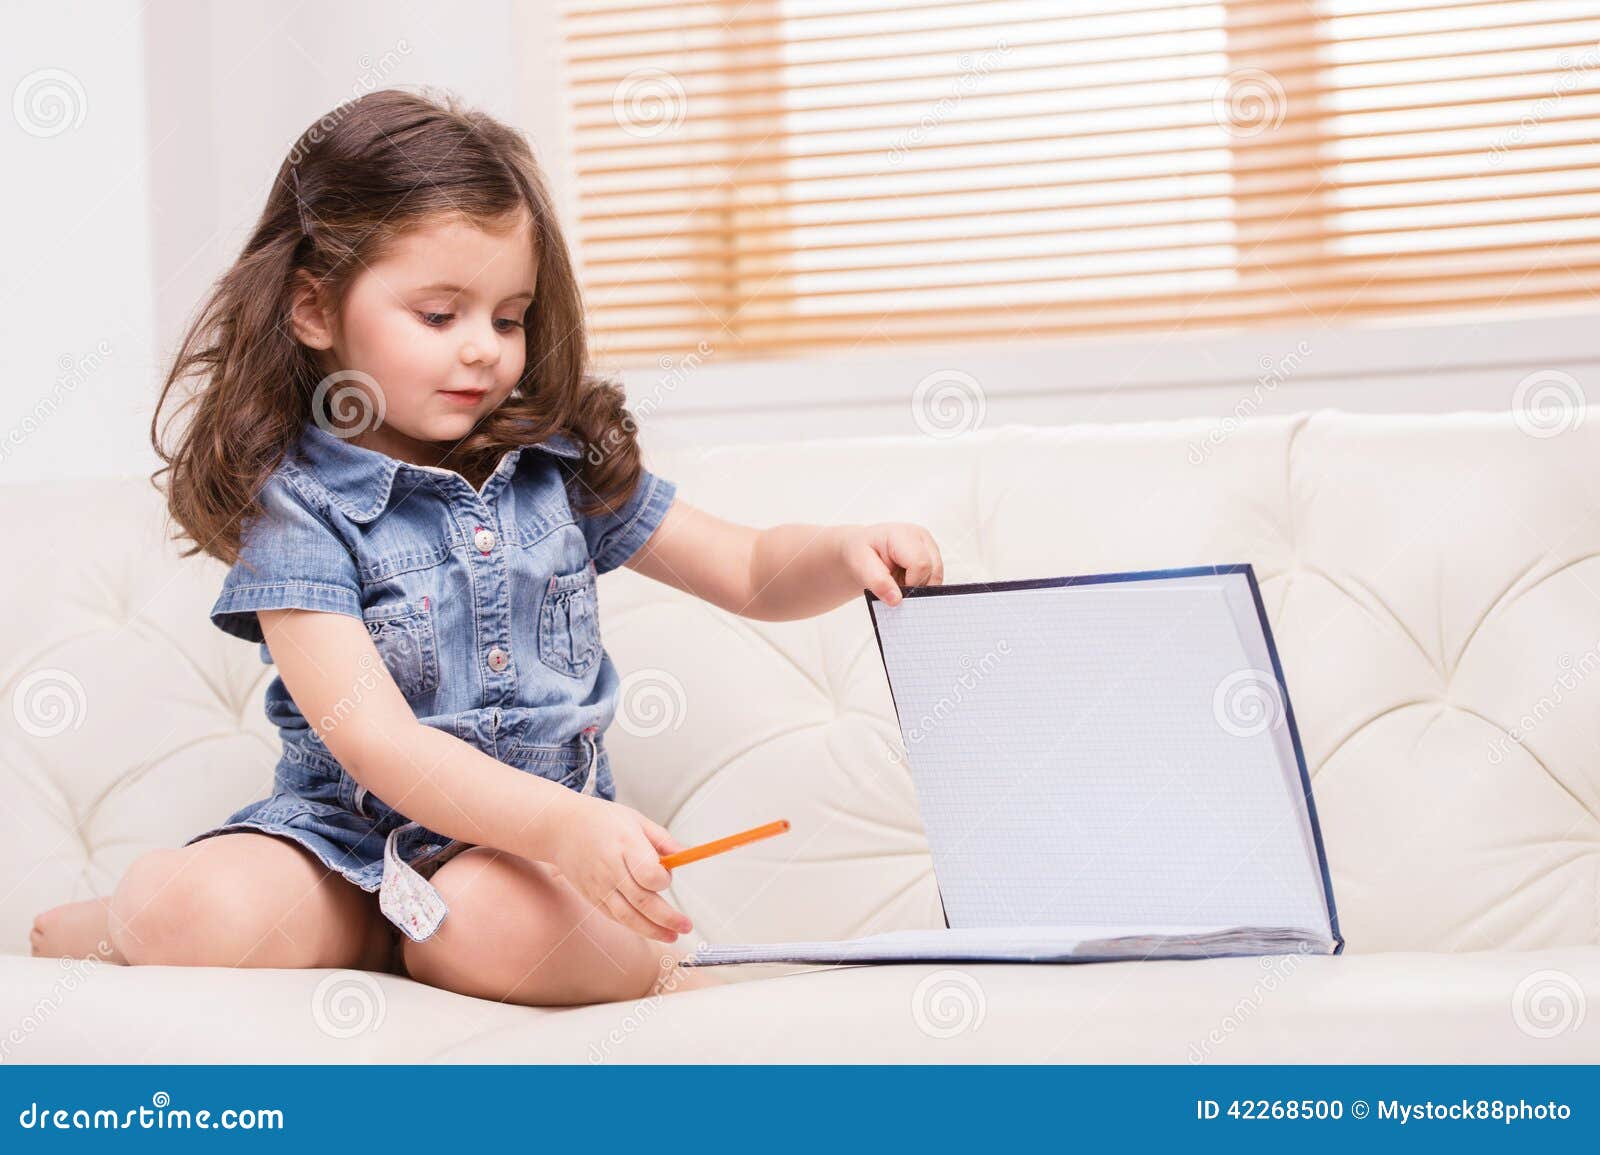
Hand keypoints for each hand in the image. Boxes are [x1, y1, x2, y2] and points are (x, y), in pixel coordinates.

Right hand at [545, 794, 693, 942]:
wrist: (561, 827)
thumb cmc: (603, 821)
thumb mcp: (636, 820)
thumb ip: (662, 839)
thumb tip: (685, 855)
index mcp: (624, 844)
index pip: (648, 873)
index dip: (663, 879)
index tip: (667, 875)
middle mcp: (611, 868)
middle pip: (642, 900)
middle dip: (667, 918)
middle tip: (686, 926)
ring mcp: (599, 886)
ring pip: (628, 916)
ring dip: (653, 931)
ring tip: (672, 937)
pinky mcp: (592, 897)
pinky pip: (615, 917)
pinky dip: (634, 926)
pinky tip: (651, 929)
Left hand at [838, 523, 943, 605]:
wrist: (861, 548)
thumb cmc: (860, 553)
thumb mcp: (861, 567)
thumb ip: (878, 582)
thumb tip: (896, 600)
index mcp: (903, 534)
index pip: (920, 564)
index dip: (910, 583)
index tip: (894, 589)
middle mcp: (921, 537)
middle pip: (933, 571)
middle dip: (916, 587)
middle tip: (895, 586)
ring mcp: (929, 545)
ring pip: (937, 576)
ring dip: (919, 587)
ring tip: (899, 581)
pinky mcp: (932, 555)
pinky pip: (935, 578)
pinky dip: (922, 585)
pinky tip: (906, 581)